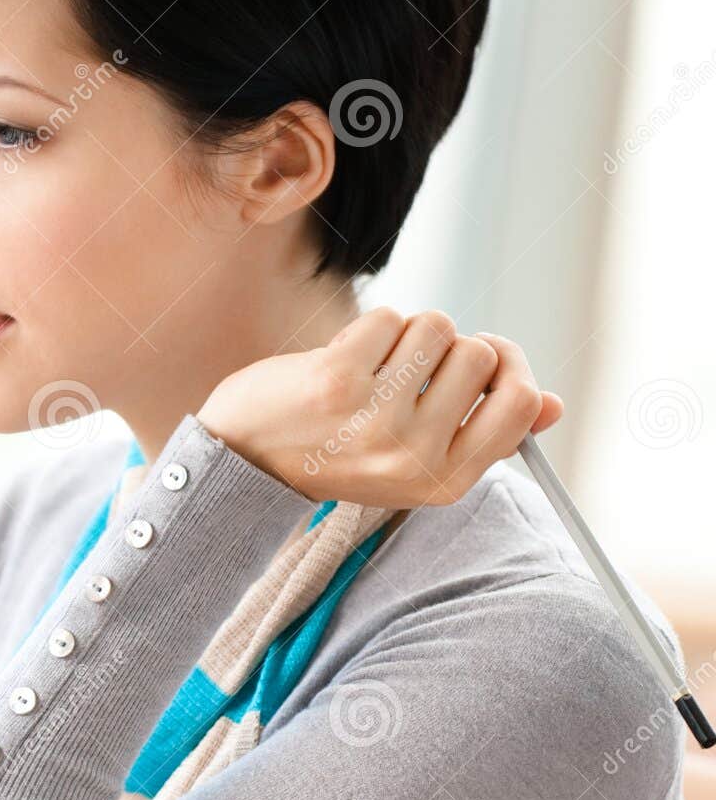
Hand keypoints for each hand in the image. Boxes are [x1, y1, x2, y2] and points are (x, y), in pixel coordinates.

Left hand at [195, 308, 563, 507]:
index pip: (522, 404)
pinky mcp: (337, 380)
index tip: (485, 359)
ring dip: (407, 335)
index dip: (510, 367)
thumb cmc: (337, 452)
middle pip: (481, 355)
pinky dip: (371, 327)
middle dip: (448, 349)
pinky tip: (342, 360)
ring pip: (438, 328)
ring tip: (371, 370)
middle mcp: (413, 458)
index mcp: (443, 482)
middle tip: (404, 373)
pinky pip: (391, 317)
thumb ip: (481, 433)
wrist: (243, 458)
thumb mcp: (413, 461)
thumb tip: (554, 406)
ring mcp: (375, 420)